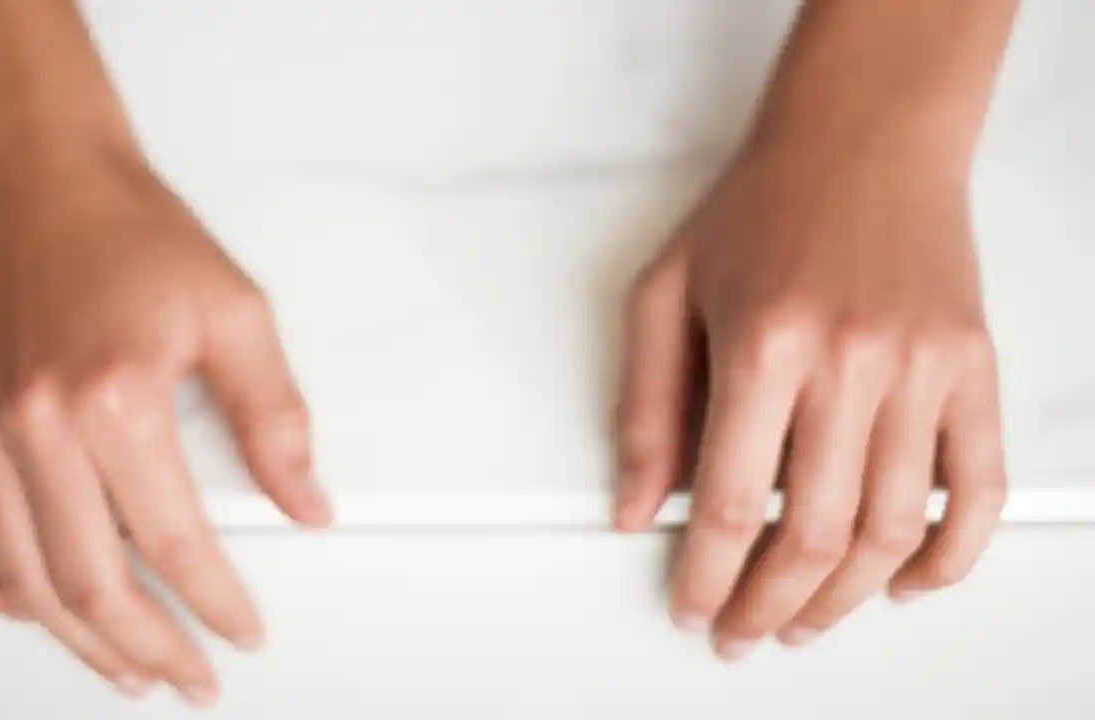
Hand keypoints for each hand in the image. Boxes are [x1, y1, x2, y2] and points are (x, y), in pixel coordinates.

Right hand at [0, 147, 329, 703]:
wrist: (36, 177)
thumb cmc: (131, 232)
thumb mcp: (235, 312)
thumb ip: (275, 418)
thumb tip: (306, 501)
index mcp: (114, 398)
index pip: (173, 545)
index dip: (214, 603)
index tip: (241, 631)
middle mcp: (31, 422)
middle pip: (92, 583)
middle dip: (152, 647)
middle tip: (189, 677)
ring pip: (21, 579)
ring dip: (79, 639)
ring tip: (127, 667)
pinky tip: (34, 610)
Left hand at [615, 140, 1006, 656]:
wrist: (861, 137)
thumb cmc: (759, 208)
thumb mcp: (665, 295)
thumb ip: (645, 408)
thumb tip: (635, 507)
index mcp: (764, 345)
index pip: (730, 505)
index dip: (707, 578)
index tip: (694, 608)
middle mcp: (851, 362)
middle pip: (812, 537)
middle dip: (768, 605)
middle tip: (744, 630)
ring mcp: (924, 369)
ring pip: (892, 530)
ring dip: (844, 599)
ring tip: (805, 620)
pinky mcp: (971, 368)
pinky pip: (978, 489)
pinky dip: (948, 555)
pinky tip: (908, 584)